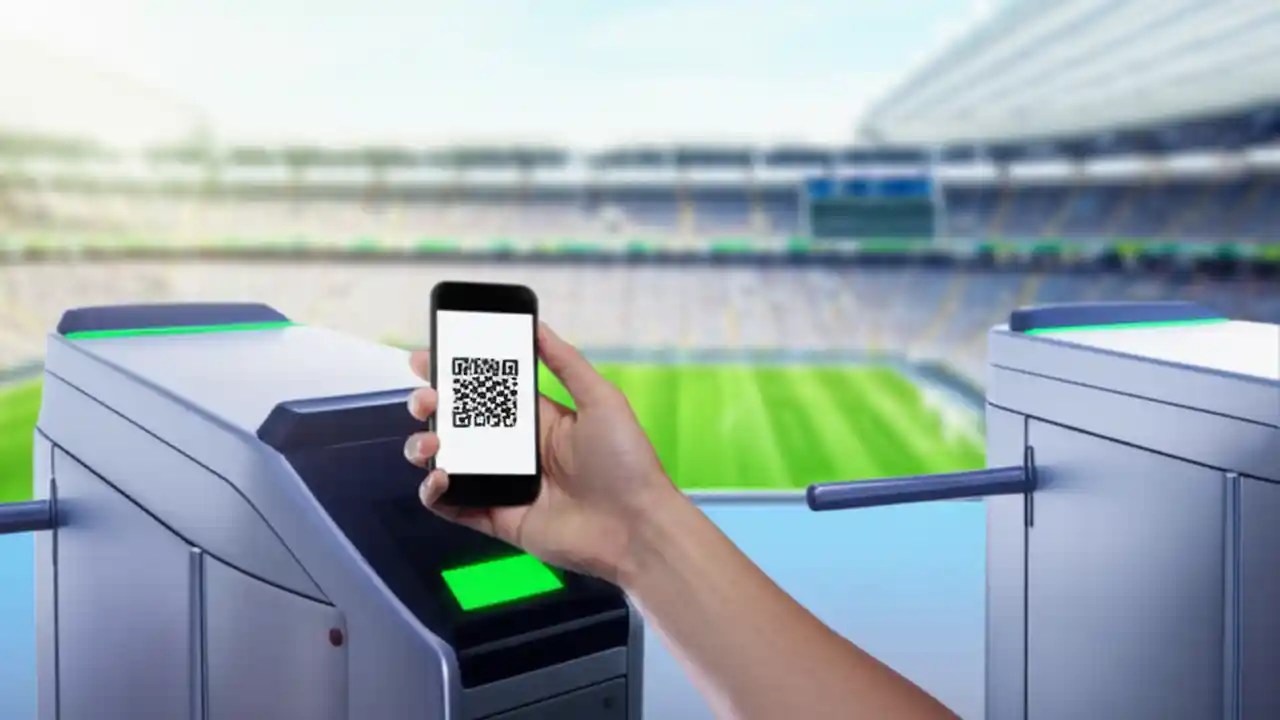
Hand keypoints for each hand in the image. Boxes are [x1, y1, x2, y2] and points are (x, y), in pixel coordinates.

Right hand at [405, 322, 679, 582]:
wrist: (636, 525)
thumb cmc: (627, 462)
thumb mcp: (601, 400)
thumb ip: (566, 362)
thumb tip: (537, 325)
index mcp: (537, 420)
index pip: (484, 392)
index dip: (453, 375)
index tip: (427, 357)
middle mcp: (516, 451)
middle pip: (458, 423)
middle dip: (432, 406)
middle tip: (427, 398)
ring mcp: (504, 485)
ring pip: (446, 461)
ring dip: (424, 445)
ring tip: (431, 438)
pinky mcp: (498, 519)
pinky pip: (452, 505)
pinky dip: (434, 491)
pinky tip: (440, 476)